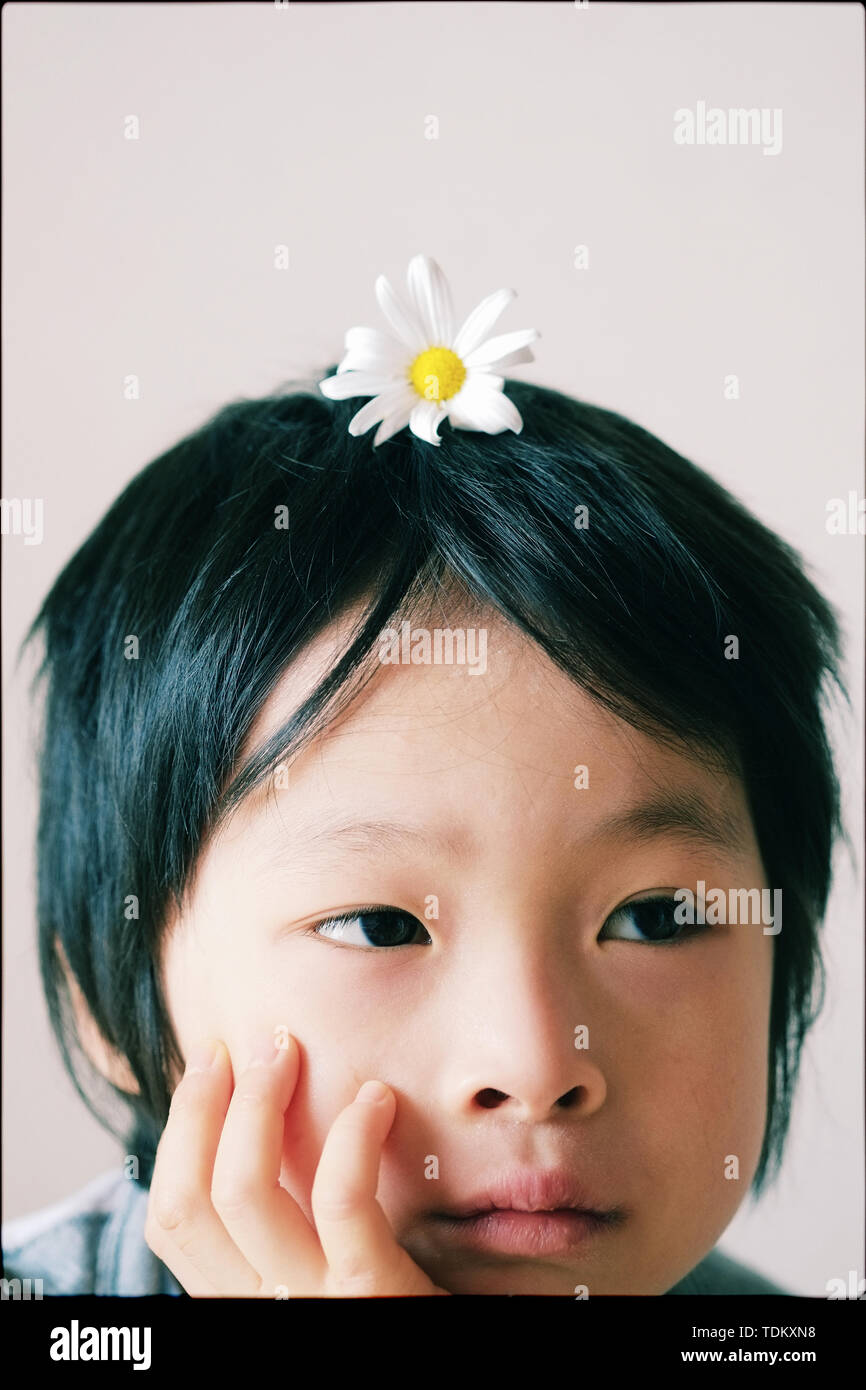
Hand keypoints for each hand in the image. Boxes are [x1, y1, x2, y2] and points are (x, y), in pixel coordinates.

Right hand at [144, 1035, 448, 1296]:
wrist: (463, 1359)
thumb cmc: (400, 1296)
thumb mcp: (325, 1263)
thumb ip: (289, 1220)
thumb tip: (256, 1116)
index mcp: (243, 1298)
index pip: (171, 1218)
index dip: (181, 1130)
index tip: (211, 1063)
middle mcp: (261, 1310)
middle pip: (194, 1199)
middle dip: (207, 1103)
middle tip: (255, 1043)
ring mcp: (311, 1306)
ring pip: (245, 1190)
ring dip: (260, 1102)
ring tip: (292, 1050)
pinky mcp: (373, 1295)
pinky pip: (340, 1200)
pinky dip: (352, 1135)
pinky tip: (377, 1098)